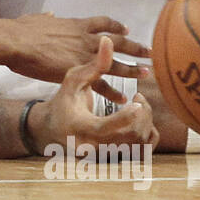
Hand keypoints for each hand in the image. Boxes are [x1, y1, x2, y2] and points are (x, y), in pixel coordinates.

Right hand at [0, 13, 149, 102]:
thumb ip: (46, 18)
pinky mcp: (78, 72)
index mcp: (76, 24)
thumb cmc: (22, 29)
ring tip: (146, 73)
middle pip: (118, 41)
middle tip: (149, 51)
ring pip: (116, 62)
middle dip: (135, 46)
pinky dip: (113, 91)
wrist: (16, 42)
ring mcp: (84, 55)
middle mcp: (85, 38)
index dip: (116, 26)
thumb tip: (49, 14)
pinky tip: (123, 98)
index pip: (103, 23)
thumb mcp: (36, 18)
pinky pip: (101, 84)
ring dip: (132, 68)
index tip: (127, 29)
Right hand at [26, 35, 158, 153]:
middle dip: (142, 115)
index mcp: (79, 127)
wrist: (52, 131)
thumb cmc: (64, 101)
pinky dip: (148, 134)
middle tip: (139, 98)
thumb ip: (94, 64)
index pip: (104, 128)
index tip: (137, 102)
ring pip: (139, 146)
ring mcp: (105, 156)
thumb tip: (108, 40)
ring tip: (139, 107)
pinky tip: (139, 120)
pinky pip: (142, 153)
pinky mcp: (114, 159)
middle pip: (128, 137)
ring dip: (146, 123)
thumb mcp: (73, 79)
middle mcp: (92, 146)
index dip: (124, 118)